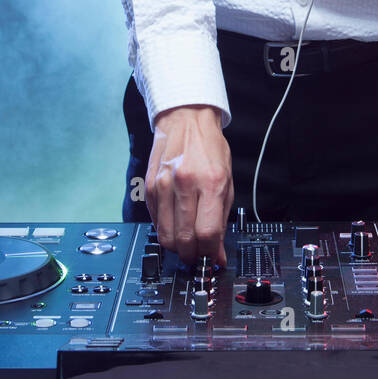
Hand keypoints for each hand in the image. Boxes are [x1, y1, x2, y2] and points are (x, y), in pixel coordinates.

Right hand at [145, 104, 233, 267]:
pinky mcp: (150, 187)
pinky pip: (156, 222)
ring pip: (166, 236)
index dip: (209, 253)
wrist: (186, 119)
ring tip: (186, 243)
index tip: (211, 258)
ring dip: (177, 247)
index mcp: (211, 182)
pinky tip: (175, 223)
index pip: (207, 233)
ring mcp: (164, 185)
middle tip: (198, 256)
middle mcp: (186, 184)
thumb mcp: (227, 181)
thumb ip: (222, 219)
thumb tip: (217, 253)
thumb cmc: (210, 148)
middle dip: (192, 255)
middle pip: (184, 239)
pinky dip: (165, 230)